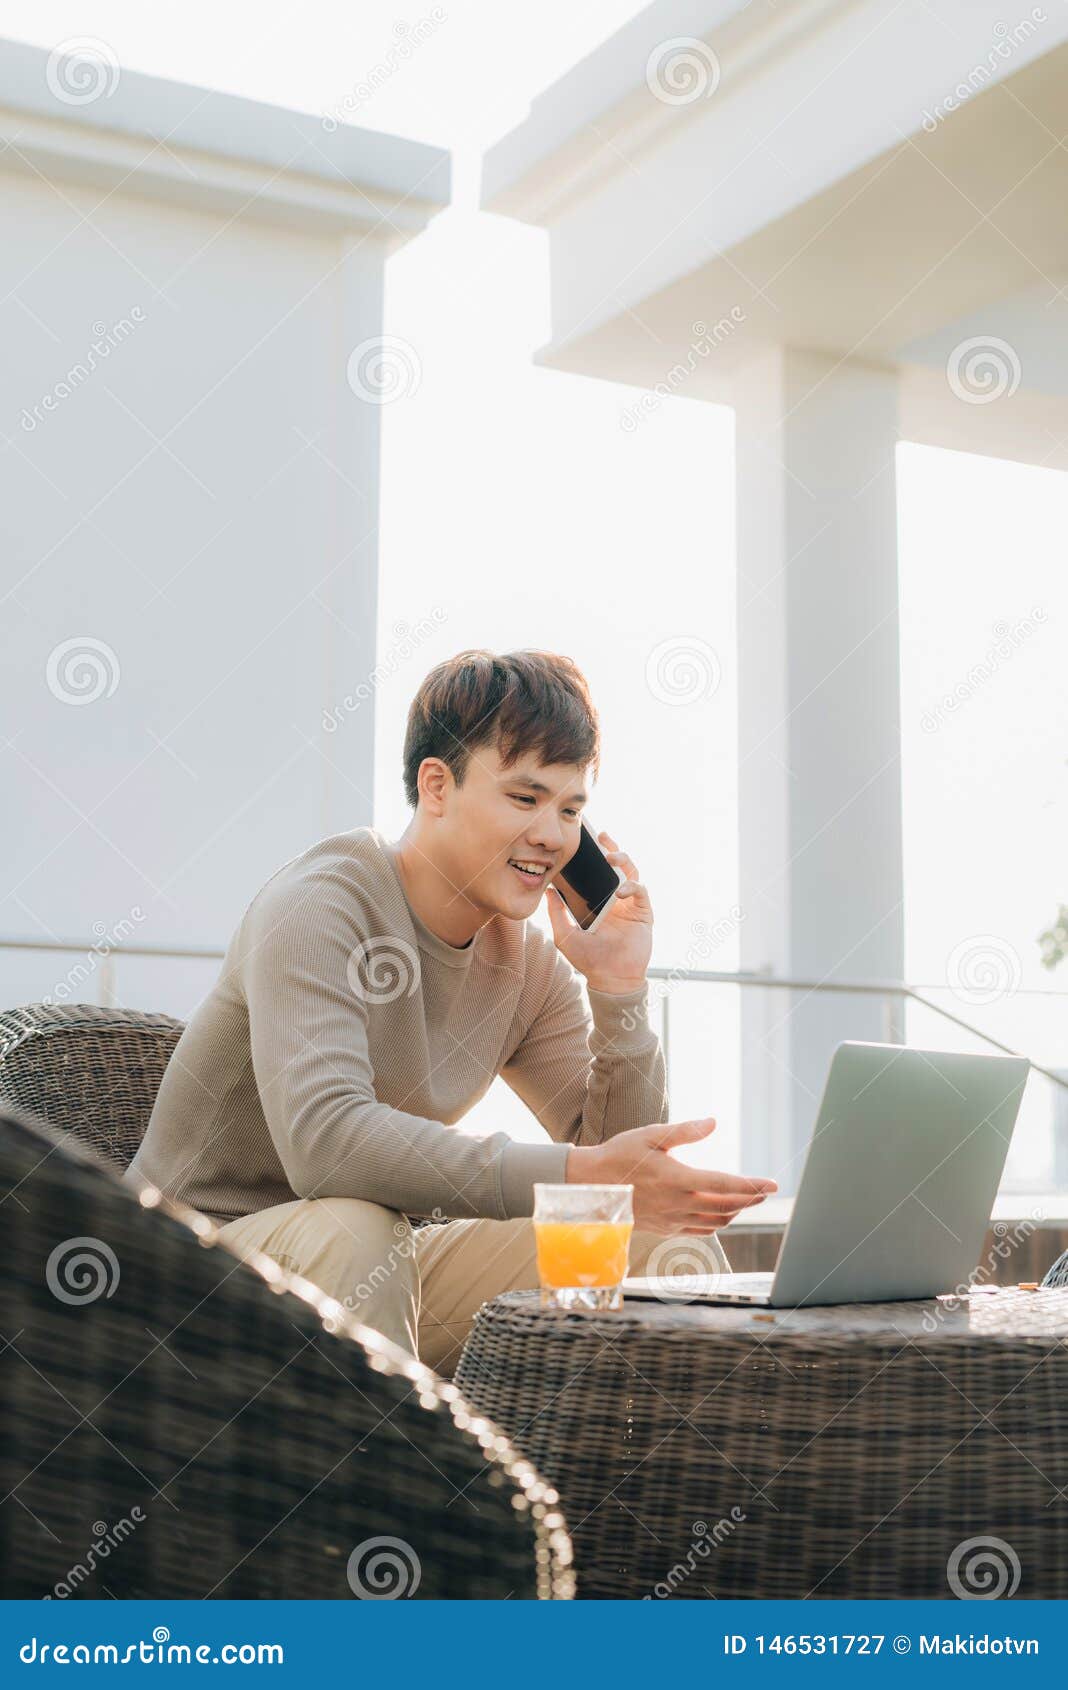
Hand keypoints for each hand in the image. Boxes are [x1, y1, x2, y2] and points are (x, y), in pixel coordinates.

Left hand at [547, 831, 651, 993]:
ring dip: (623, 861)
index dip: (593, 856)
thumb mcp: (565, 935)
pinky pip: (641, 891)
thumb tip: (547, 890)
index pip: (597, 873)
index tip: (585, 840)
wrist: (610, 979)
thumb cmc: (588, 960)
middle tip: (602, 837)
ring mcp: (630, 905)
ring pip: (631, 873)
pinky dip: (632, 887)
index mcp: (597, 901)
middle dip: (611, 848)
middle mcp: (615, 899)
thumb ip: (556, 913)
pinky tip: (620, 891)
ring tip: (611, 858)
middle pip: (616, 866)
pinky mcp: (643, 913)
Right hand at [566, 1117, 776, 1235]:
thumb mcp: (650, 1136)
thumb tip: (713, 1123)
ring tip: (747, 1199)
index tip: (773, 1184)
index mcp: (677, 1180)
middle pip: (727, 1206)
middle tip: (766, 1190)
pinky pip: (700, 1231)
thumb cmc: (619, 1156)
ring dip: (736, 1211)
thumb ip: (684, 1132)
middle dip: (751, 1199)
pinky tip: (720, 1211)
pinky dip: (717, 1222)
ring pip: (716, 1222)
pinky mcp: (665, 1229)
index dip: (752, 1185)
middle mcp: (677, 1205)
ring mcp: (672, 1221)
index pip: (725, 1185)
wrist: (590, 1185)